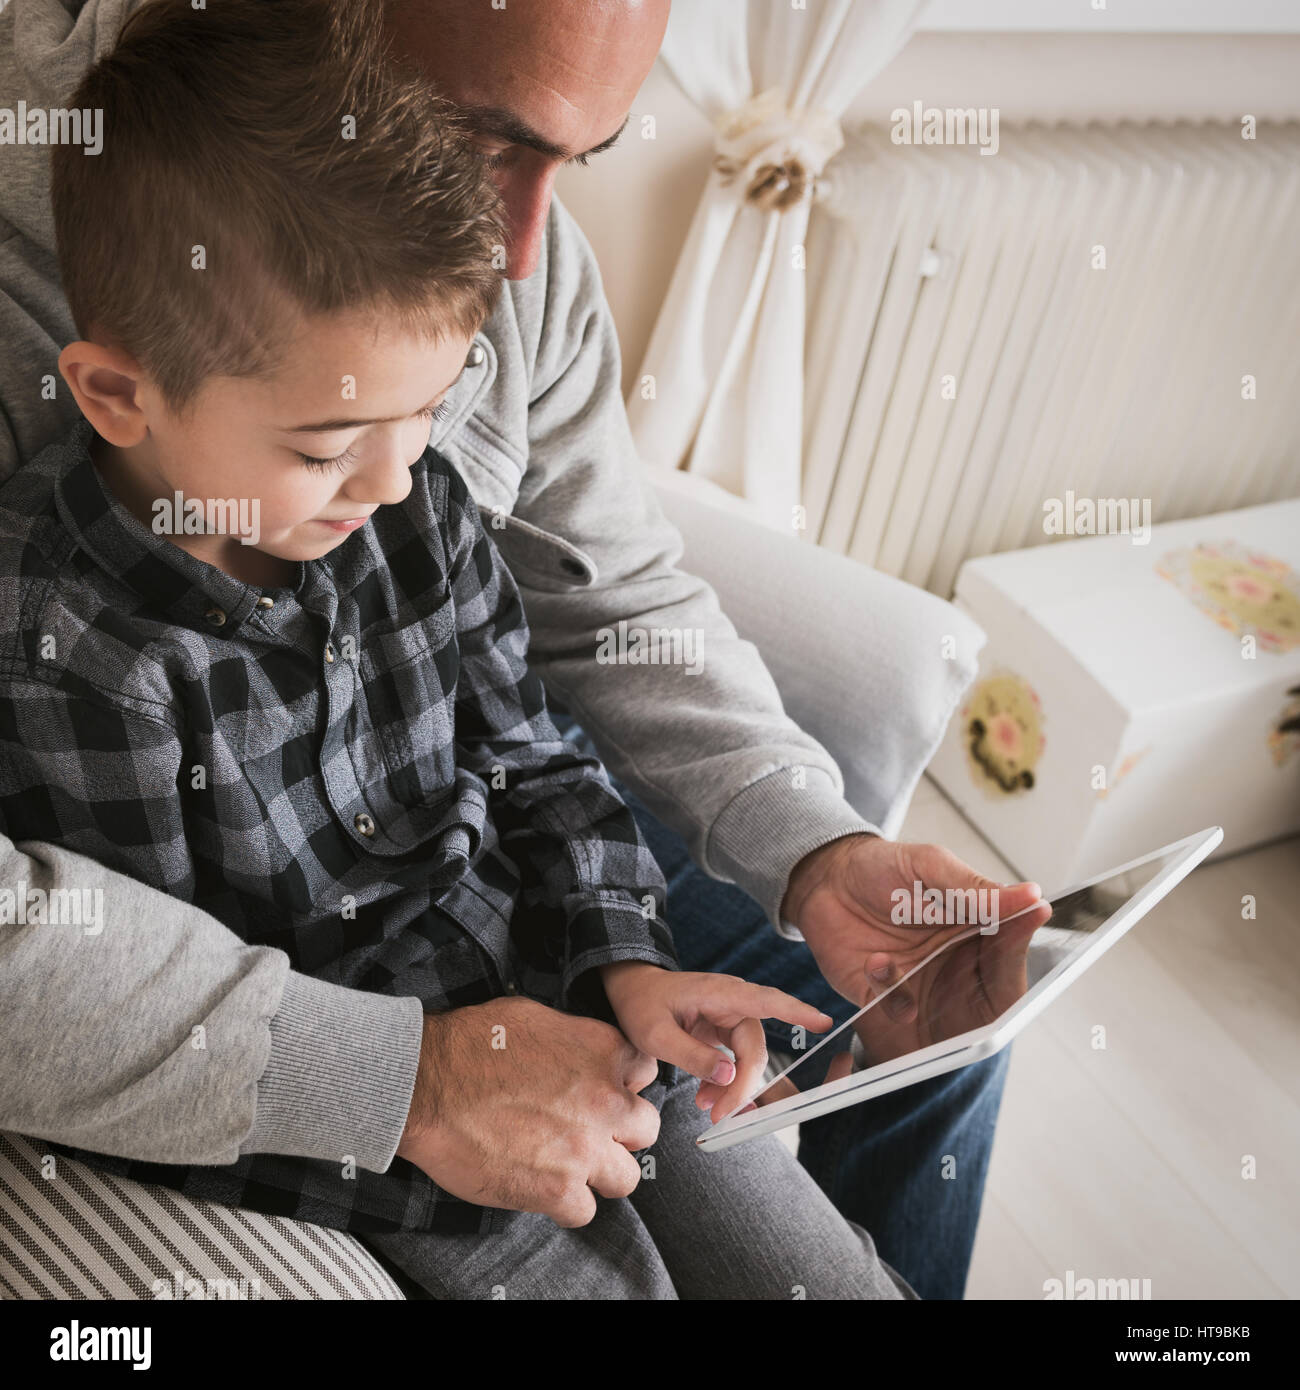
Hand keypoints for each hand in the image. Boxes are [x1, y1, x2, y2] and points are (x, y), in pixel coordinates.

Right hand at [396, 997, 660, 1227]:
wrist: (427, 1083)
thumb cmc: (471, 1043)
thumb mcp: (538, 1019)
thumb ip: (576, 1041)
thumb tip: (584, 1056)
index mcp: (603, 1052)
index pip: (645, 1074)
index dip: (623, 1085)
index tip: (602, 1092)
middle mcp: (605, 1101)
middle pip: (646, 1129)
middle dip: (620, 1132)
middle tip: (589, 1132)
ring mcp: (585, 1150)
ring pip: (625, 1178)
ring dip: (599, 1172)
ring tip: (567, 1165)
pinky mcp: (556, 1191)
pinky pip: (584, 1211)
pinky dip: (564, 1204)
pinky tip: (541, 1186)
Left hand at [599, 962, 832, 1121]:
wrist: (631, 991)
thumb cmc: (641, 1004)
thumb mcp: (655, 1034)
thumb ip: (692, 1055)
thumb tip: (729, 1076)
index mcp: (719, 993)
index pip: (767, 1001)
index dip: (797, 1012)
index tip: (824, 1022)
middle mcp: (731, 1002)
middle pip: (754, 1048)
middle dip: (743, 1085)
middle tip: (719, 1116)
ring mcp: (730, 1016)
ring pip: (748, 1058)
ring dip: (734, 1087)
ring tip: (706, 1107)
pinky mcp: (724, 1030)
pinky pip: (736, 1060)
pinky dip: (725, 1082)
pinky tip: (706, 1096)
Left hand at [782, 834, 1045, 1010]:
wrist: (824, 878)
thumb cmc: (882, 867)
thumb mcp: (930, 867)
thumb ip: (975, 889)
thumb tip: (1031, 894)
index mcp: (972, 927)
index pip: (1009, 945)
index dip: (1020, 943)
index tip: (1028, 934)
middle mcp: (952, 960)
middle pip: (984, 990)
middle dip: (973, 991)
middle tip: (949, 968)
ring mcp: (920, 980)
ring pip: (943, 1010)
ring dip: (916, 986)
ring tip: (885, 957)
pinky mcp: (884, 995)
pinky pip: (899, 1011)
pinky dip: (890, 993)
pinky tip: (873, 963)